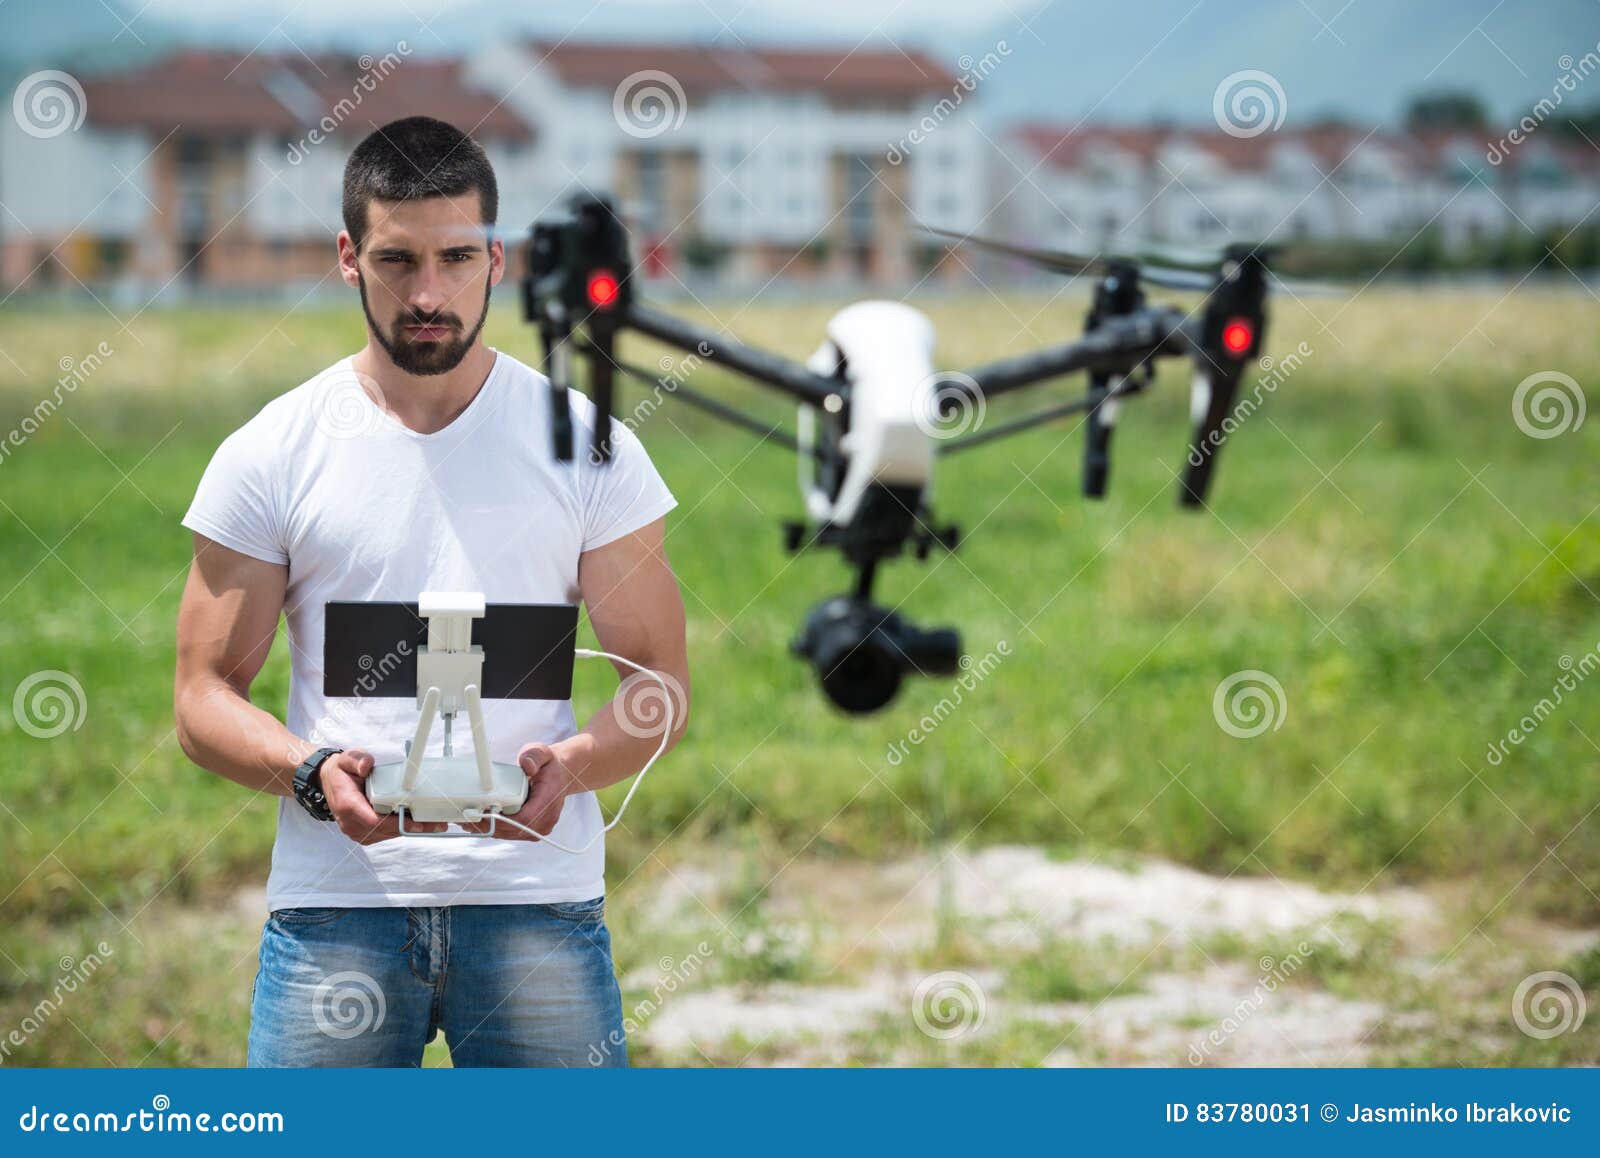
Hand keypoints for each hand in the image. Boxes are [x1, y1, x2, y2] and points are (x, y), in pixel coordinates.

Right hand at [318, 748, 446, 842]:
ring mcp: (356, 831)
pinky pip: (385, 834)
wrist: (329, 782)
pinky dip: (401, 829)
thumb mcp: (346, 759)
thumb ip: (357, 760)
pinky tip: (418, 823)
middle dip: (412, 828)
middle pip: (386, 830)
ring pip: (387, 834)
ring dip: (409, 831)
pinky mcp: (363, 833)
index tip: (416, 823)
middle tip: (437, 824)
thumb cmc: (341, 772)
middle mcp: (350, 822)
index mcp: (347, 805)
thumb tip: (367, 765)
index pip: (374, 820)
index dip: (397, 823)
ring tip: (434, 824)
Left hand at [463, 742, 576, 840]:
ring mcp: (542, 827)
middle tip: (467, 818)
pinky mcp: (534, 830)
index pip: (525, 818)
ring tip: (469, 821)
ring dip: (490, 830)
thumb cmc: (549, 765)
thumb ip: (534, 755)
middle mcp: (548, 818)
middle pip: (514, 830)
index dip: (502, 820)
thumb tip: (526, 765)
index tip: (483, 814)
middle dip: (489, 826)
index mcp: (549, 799)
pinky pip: (513, 834)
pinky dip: (497, 829)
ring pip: (511, 835)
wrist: (560, 777)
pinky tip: (481, 823)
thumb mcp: (542, 752)